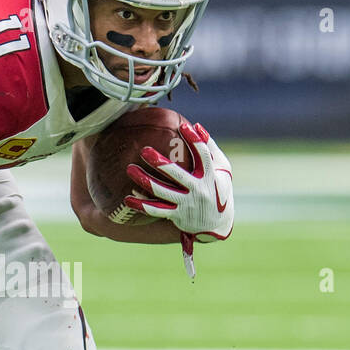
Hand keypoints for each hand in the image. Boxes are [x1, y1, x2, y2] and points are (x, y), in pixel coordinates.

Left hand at [123, 121, 233, 242]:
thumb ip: (210, 147)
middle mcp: (198, 190)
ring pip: (162, 192)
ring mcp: (187, 204)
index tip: (183, 126)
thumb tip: (196, 125)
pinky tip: (127, 199)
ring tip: (130, 168)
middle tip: (144, 150)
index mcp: (210, 176)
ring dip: (144, 181)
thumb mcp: (222, 169)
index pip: (203, 156)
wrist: (217, 224)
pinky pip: (157, 211)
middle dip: (160, 163)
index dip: (195, 141)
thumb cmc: (217, 188)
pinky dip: (142, 206)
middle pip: (177, 175)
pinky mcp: (177, 216)